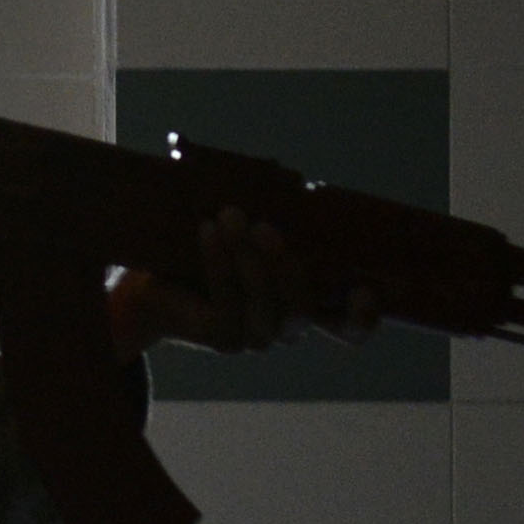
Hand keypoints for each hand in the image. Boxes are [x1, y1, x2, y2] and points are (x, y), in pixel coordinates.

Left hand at [116, 201, 375, 356]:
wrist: (159, 271)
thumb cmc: (217, 239)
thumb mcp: (256, 222)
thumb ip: (284, 214)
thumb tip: (295, 186)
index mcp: (311, 297)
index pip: (349, 325)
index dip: (362, 318)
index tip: (364, 290)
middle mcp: (290, 323)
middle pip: (302, 310)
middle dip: (285, 268)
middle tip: (263, 226)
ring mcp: (258, 336)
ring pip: (265, 306)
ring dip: (248, 260)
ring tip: (230, 217)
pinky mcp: (224, 337)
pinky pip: (228, 304)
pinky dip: (220, 264)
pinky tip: (208, 231)